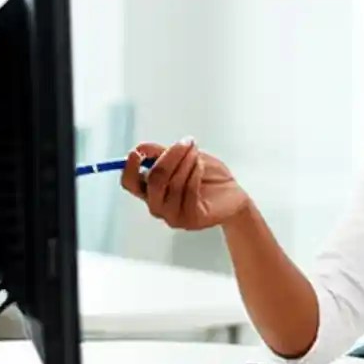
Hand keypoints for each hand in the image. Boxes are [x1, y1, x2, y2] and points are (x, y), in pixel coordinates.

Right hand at [120, 138, 249, 230]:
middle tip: (186, 143)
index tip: (137, 152)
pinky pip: (189, 193)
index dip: (129, 168)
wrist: (233, 195)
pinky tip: (200, 166)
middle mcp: (157, 206)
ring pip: (172, 185)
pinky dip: (194, 175)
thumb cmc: (207, 176)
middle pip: (154, 180)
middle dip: (170, 156)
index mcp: (151, 191)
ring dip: (185, 163)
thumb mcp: (183, 158)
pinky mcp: (191, 219)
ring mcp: (173, 216)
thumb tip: (141, 148)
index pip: (130, 183)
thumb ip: (161, 153)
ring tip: (196, 153)